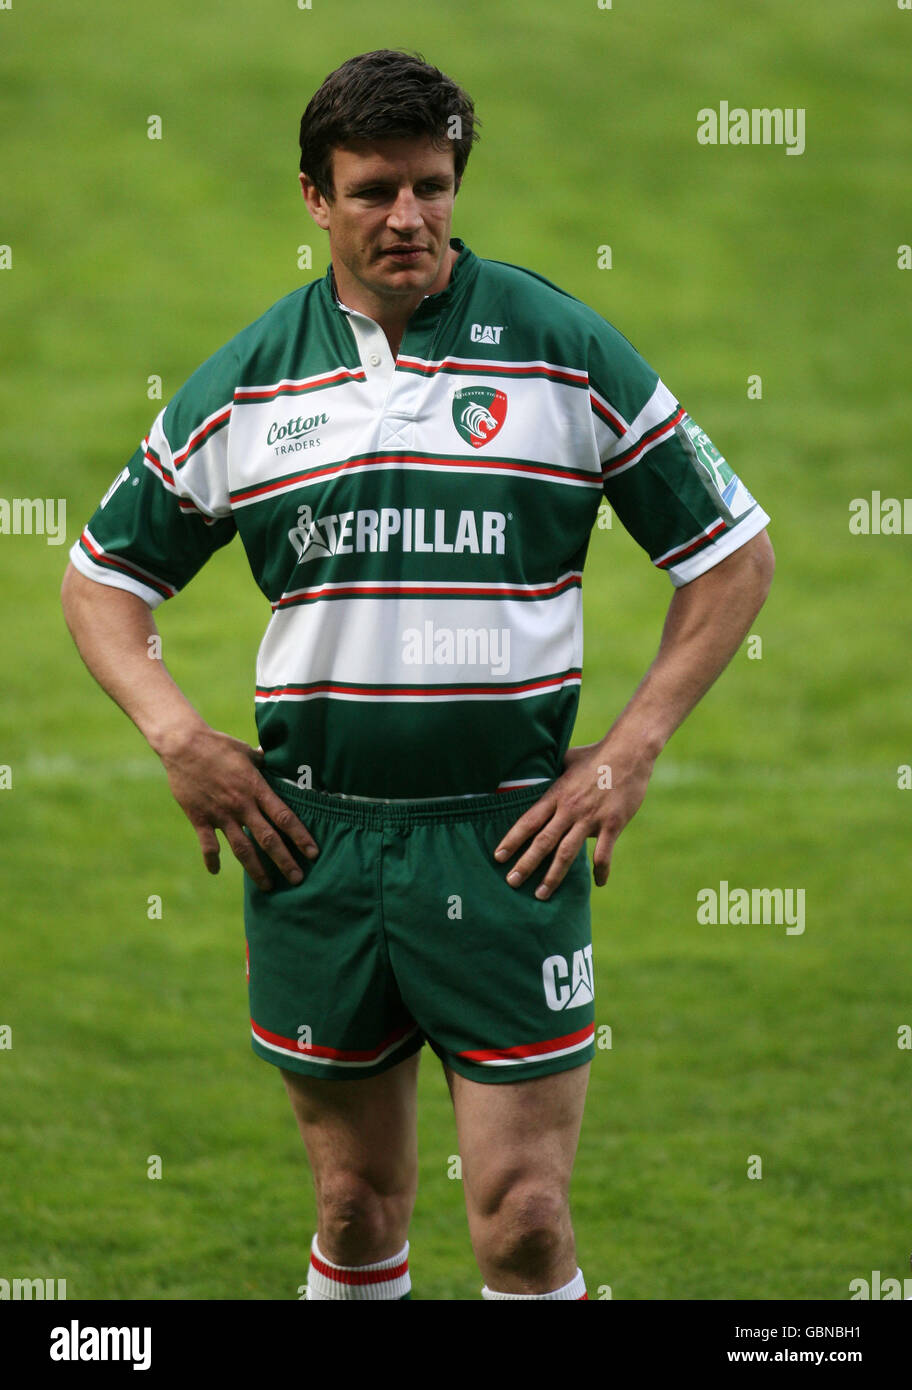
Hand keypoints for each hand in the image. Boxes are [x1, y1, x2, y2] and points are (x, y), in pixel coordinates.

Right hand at [157, 723, 317, 890]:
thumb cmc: (218, 745)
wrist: (183, 745)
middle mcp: (241, 805)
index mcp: (256, 788)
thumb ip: (263, 761)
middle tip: (297, 880)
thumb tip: (274, 757)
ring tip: (268, 886)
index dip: (300, 836)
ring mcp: (220, 814)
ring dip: (256, 869)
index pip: (284, 817)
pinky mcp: (200, 818)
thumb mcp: (246, 751)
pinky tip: (215, 872)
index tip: (313, 853)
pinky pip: (208, 845)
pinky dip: (211, 860)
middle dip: (284, 861)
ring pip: (242, 848)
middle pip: (267, 839)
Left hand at [493, 736, 654, 899]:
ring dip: (553, 876)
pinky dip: (600, 871)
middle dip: (525, 864)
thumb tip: (538, 765)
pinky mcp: (612, 824)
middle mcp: (569, 809)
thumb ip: (553, 769)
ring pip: (567, 853)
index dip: (512, 840)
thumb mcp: (567, 759)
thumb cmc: (596, 754)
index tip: (498, 856)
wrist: (629, 752)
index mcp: (557, 794)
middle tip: (511, 882)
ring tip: (541, 894)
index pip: (528, 821)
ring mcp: (590, 818)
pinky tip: (598, 883)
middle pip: (543, 841)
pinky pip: (603, 854)